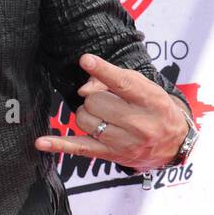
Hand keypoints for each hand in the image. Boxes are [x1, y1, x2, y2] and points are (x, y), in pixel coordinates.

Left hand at [34, 54, 189, 169]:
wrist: (173, 142)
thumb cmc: (153, 107)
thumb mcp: (143, 87)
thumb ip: (115, 79)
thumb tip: (83, 90)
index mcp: (151, 101)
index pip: (123, 84)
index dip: (103, 71)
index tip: (86, 60)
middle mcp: (140, 123)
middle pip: (95, 102)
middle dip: (94, 98)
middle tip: (106, 101)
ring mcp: (124, 141)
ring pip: (84, 120)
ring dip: (87, 114)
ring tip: (103, 115)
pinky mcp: (110, 154)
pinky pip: (78, 148)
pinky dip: (58, 144)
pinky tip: (40, 142)